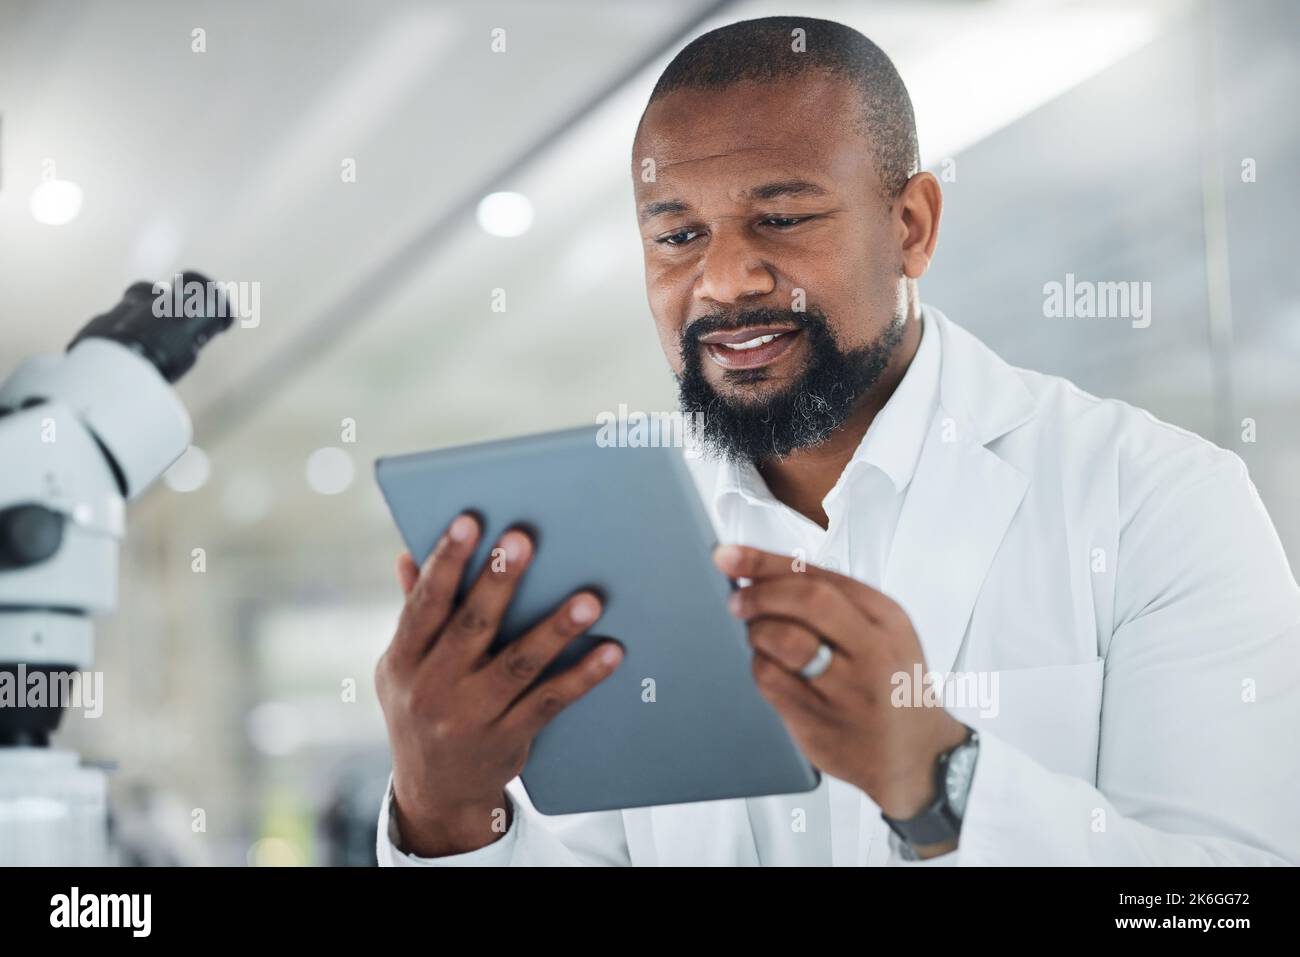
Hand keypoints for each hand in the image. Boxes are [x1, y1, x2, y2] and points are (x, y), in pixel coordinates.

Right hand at [375, 513, 623, 856]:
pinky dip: (581, 676)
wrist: (435, 794)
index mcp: (403, 660)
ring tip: (589, 598)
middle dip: (498, 581)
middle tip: (524, 540)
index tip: (469, 521)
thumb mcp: (401, 667)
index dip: (445, 561)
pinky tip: (610, 652)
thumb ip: (412, 611)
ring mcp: (471, 717)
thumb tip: (407, 555)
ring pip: (518, 665)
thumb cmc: (422, 709)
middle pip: (471, 626)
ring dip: (555, 629)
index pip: (425, 603)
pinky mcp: (507, 739)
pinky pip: (549, 702)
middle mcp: (433, 688)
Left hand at [713, 544, 968, 856]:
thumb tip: (760, 571)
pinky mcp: (820, 721)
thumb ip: (831, 598)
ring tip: (758, 635)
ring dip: (757, 632)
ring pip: (783, 640)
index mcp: (886, 617)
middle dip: (759, 594)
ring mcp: (847, 688)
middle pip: (805, 600)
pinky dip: (759, 666)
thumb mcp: (882, 630)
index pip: (818, 574)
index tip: (729, 555)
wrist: (917, 754)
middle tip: (737, 600)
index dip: (765, 561)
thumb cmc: (890, 683)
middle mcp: (872, 649)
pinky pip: (771, 680)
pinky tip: (769, 666)